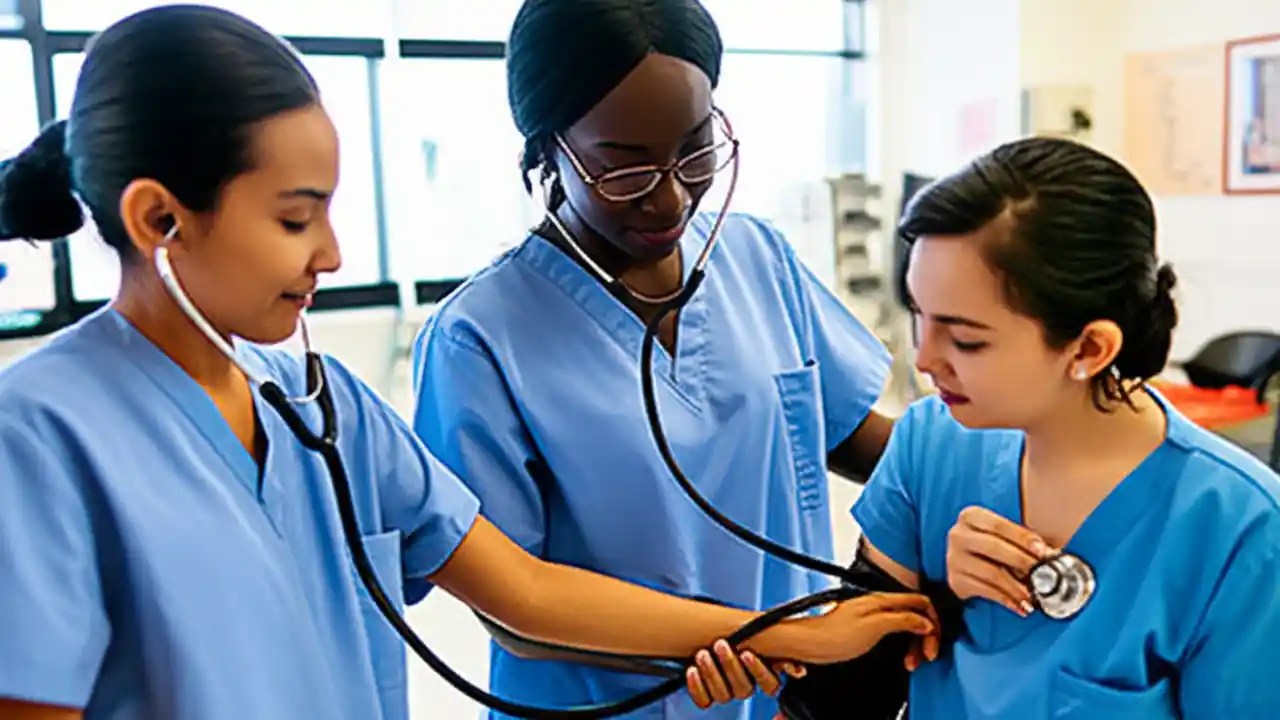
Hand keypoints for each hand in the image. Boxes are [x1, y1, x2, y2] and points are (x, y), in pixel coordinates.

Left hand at [685, 639, 805, 708]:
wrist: (712, 636)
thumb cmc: (741, 636)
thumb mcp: (762, 640)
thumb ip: (781, 653)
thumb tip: (797, 670)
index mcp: (764, 677)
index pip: (769, 685)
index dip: (758, 671)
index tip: (747, 653)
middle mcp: (746, 687)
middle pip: (743, 688)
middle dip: (730, 665)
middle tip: (720, 644)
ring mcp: (726, 693)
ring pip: (723, 695)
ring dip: (711, 673)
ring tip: (703, 654)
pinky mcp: (707, 695)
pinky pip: (704, 701)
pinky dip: (697, 687)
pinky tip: (692, 670)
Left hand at [794, 592, 938, 665]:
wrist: (808, 643)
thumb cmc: (833, 635)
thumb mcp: (874, 627)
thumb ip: (902, 620)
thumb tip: (925, 621)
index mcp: (883, 599)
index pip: (921, 601)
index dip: (932, 621)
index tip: (932, 642)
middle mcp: (881, 604)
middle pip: (917, 614)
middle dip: (926, 635)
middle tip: (925, 656)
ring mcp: (875, 615)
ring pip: (908, 625)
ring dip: (915, 643)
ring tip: (911, 662)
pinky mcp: (870, 627)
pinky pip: (897, 632)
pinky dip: (904, 645)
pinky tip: (902, 657)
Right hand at [946, 506, 1054, 616]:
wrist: (964, 563)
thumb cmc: (991, 545)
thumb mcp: (1003, 535)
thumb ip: (1023, 542)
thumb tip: (1052, 556)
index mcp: (971, 517)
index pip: (997, 525)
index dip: (1021, 537)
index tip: (1042, 550)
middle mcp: (958, 535)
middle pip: (992, 547)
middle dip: (1021, 561)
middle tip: (1043, 573)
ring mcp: (954, 559)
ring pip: (990, 573)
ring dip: (1016, 586)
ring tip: (1034, 595)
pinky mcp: (956, 580)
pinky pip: (985, 591)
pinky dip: (1006, 600)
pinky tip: (1021, 606)